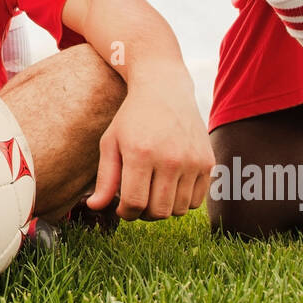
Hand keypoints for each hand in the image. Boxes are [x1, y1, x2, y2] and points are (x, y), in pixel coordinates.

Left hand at [85, 82, 211, 220]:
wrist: (165, 89)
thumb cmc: (132, 118)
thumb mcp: (110, 142)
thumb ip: (105, 178)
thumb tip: (94, 207)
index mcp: (141, 154)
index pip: (134, 203)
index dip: (126, 213)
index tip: (122, 208)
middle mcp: (170, 159)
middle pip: (158, 212)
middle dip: (144, 213)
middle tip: (137, 199)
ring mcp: (193, 161)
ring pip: (178, 210)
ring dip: (164, 208)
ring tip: (153, 191)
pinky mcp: (208, 162)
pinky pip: (196, 201)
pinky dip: (182, 201)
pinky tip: (171, 185)